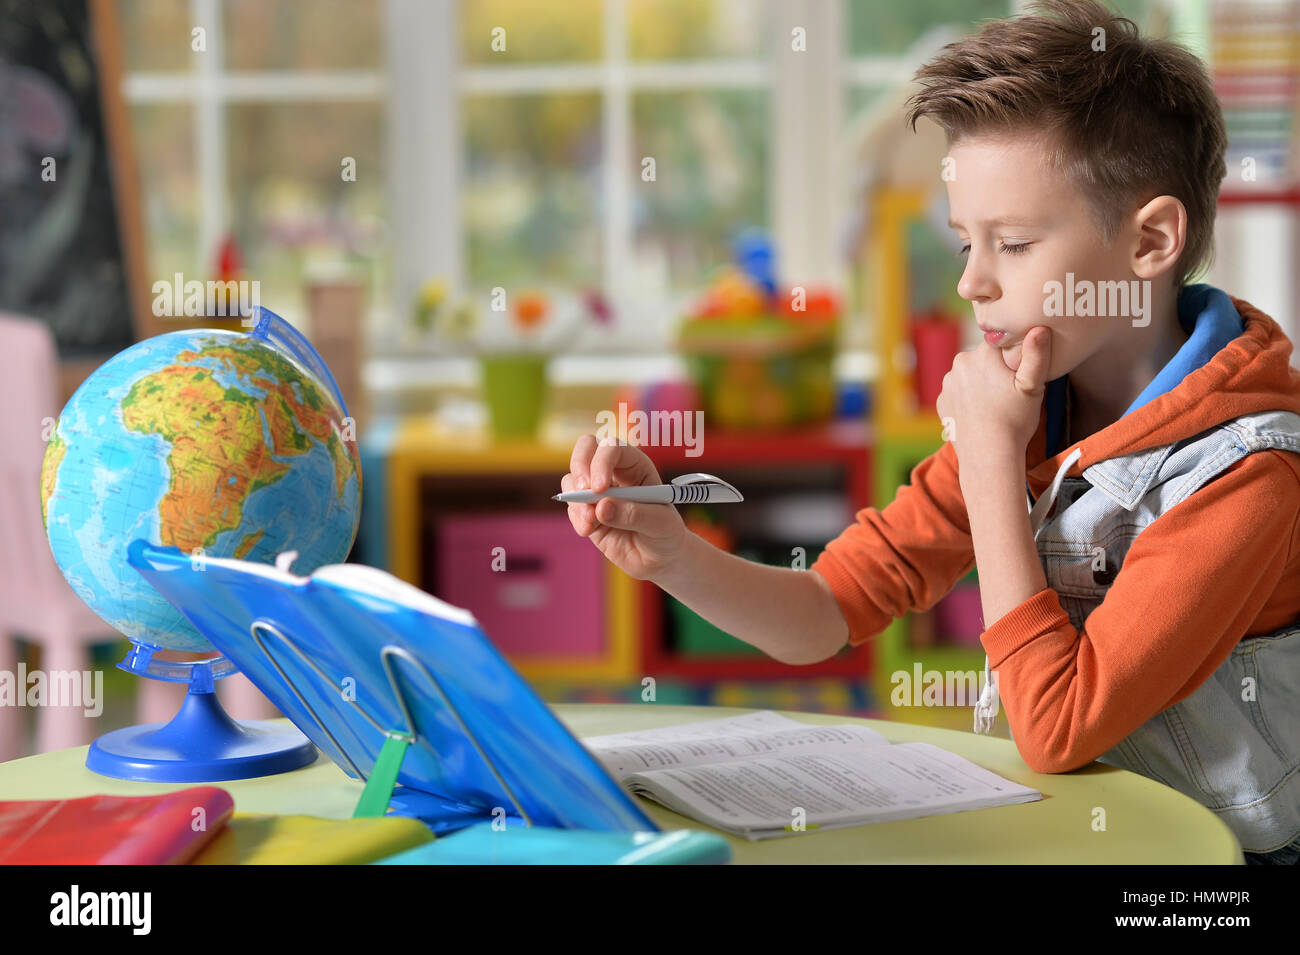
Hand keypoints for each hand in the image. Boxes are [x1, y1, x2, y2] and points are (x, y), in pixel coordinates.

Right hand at [562, 434, 686, 580]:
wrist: (659, 560)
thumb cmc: (666, 533)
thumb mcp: (660, 524)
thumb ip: (633, 514)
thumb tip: (601, 507)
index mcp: (636, 465)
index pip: (612, 448)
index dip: (602, 462)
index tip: (600, 488)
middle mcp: (614, 473)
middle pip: (586, 449)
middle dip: (580, 468)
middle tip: (584, 492)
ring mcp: (597, 492)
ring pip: (572, 479)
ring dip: (576, 499)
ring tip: (591, 521)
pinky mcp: (586, 512)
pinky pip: (571, 507)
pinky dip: (576, 518)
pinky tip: (588, 530)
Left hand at [935, 325, 1052, 469]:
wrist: (988, 455)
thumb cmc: (1015, 420)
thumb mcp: (1033, 387)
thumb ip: (1036, 355)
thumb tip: (1040, 328)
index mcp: (983, 353)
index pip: (1001, 342)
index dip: (1012, 357)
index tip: (1018, 375)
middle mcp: (961, 362)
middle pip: (983, 358)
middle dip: (995, 369)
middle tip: (1009, 392)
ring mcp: (948, 382)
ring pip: (969, 375)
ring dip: (979, 383)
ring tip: (994, 405)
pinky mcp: (942, 400)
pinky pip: (958, 392)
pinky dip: (967, 399)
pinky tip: (980, 413)